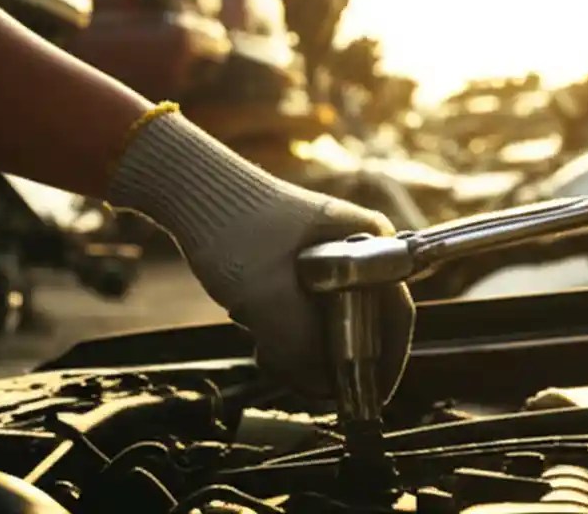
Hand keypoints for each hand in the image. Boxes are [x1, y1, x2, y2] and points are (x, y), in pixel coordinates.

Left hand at [186, 188, 414, 400]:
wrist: (191, 189)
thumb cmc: (236, 227)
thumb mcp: (268, 296)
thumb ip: (299, 346)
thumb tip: (322, 388)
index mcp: (370, 242)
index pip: (396, 312)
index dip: (387, 360)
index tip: (372, 397)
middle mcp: (359, 250)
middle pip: (364, 323)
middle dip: (334, 362)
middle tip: (303, 384)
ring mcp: (331, 258)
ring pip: (333, 324)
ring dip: (305, 352)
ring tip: (269, 358)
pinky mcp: (303, 269)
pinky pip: (309, 315)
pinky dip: (289, 337)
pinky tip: (261, 343)